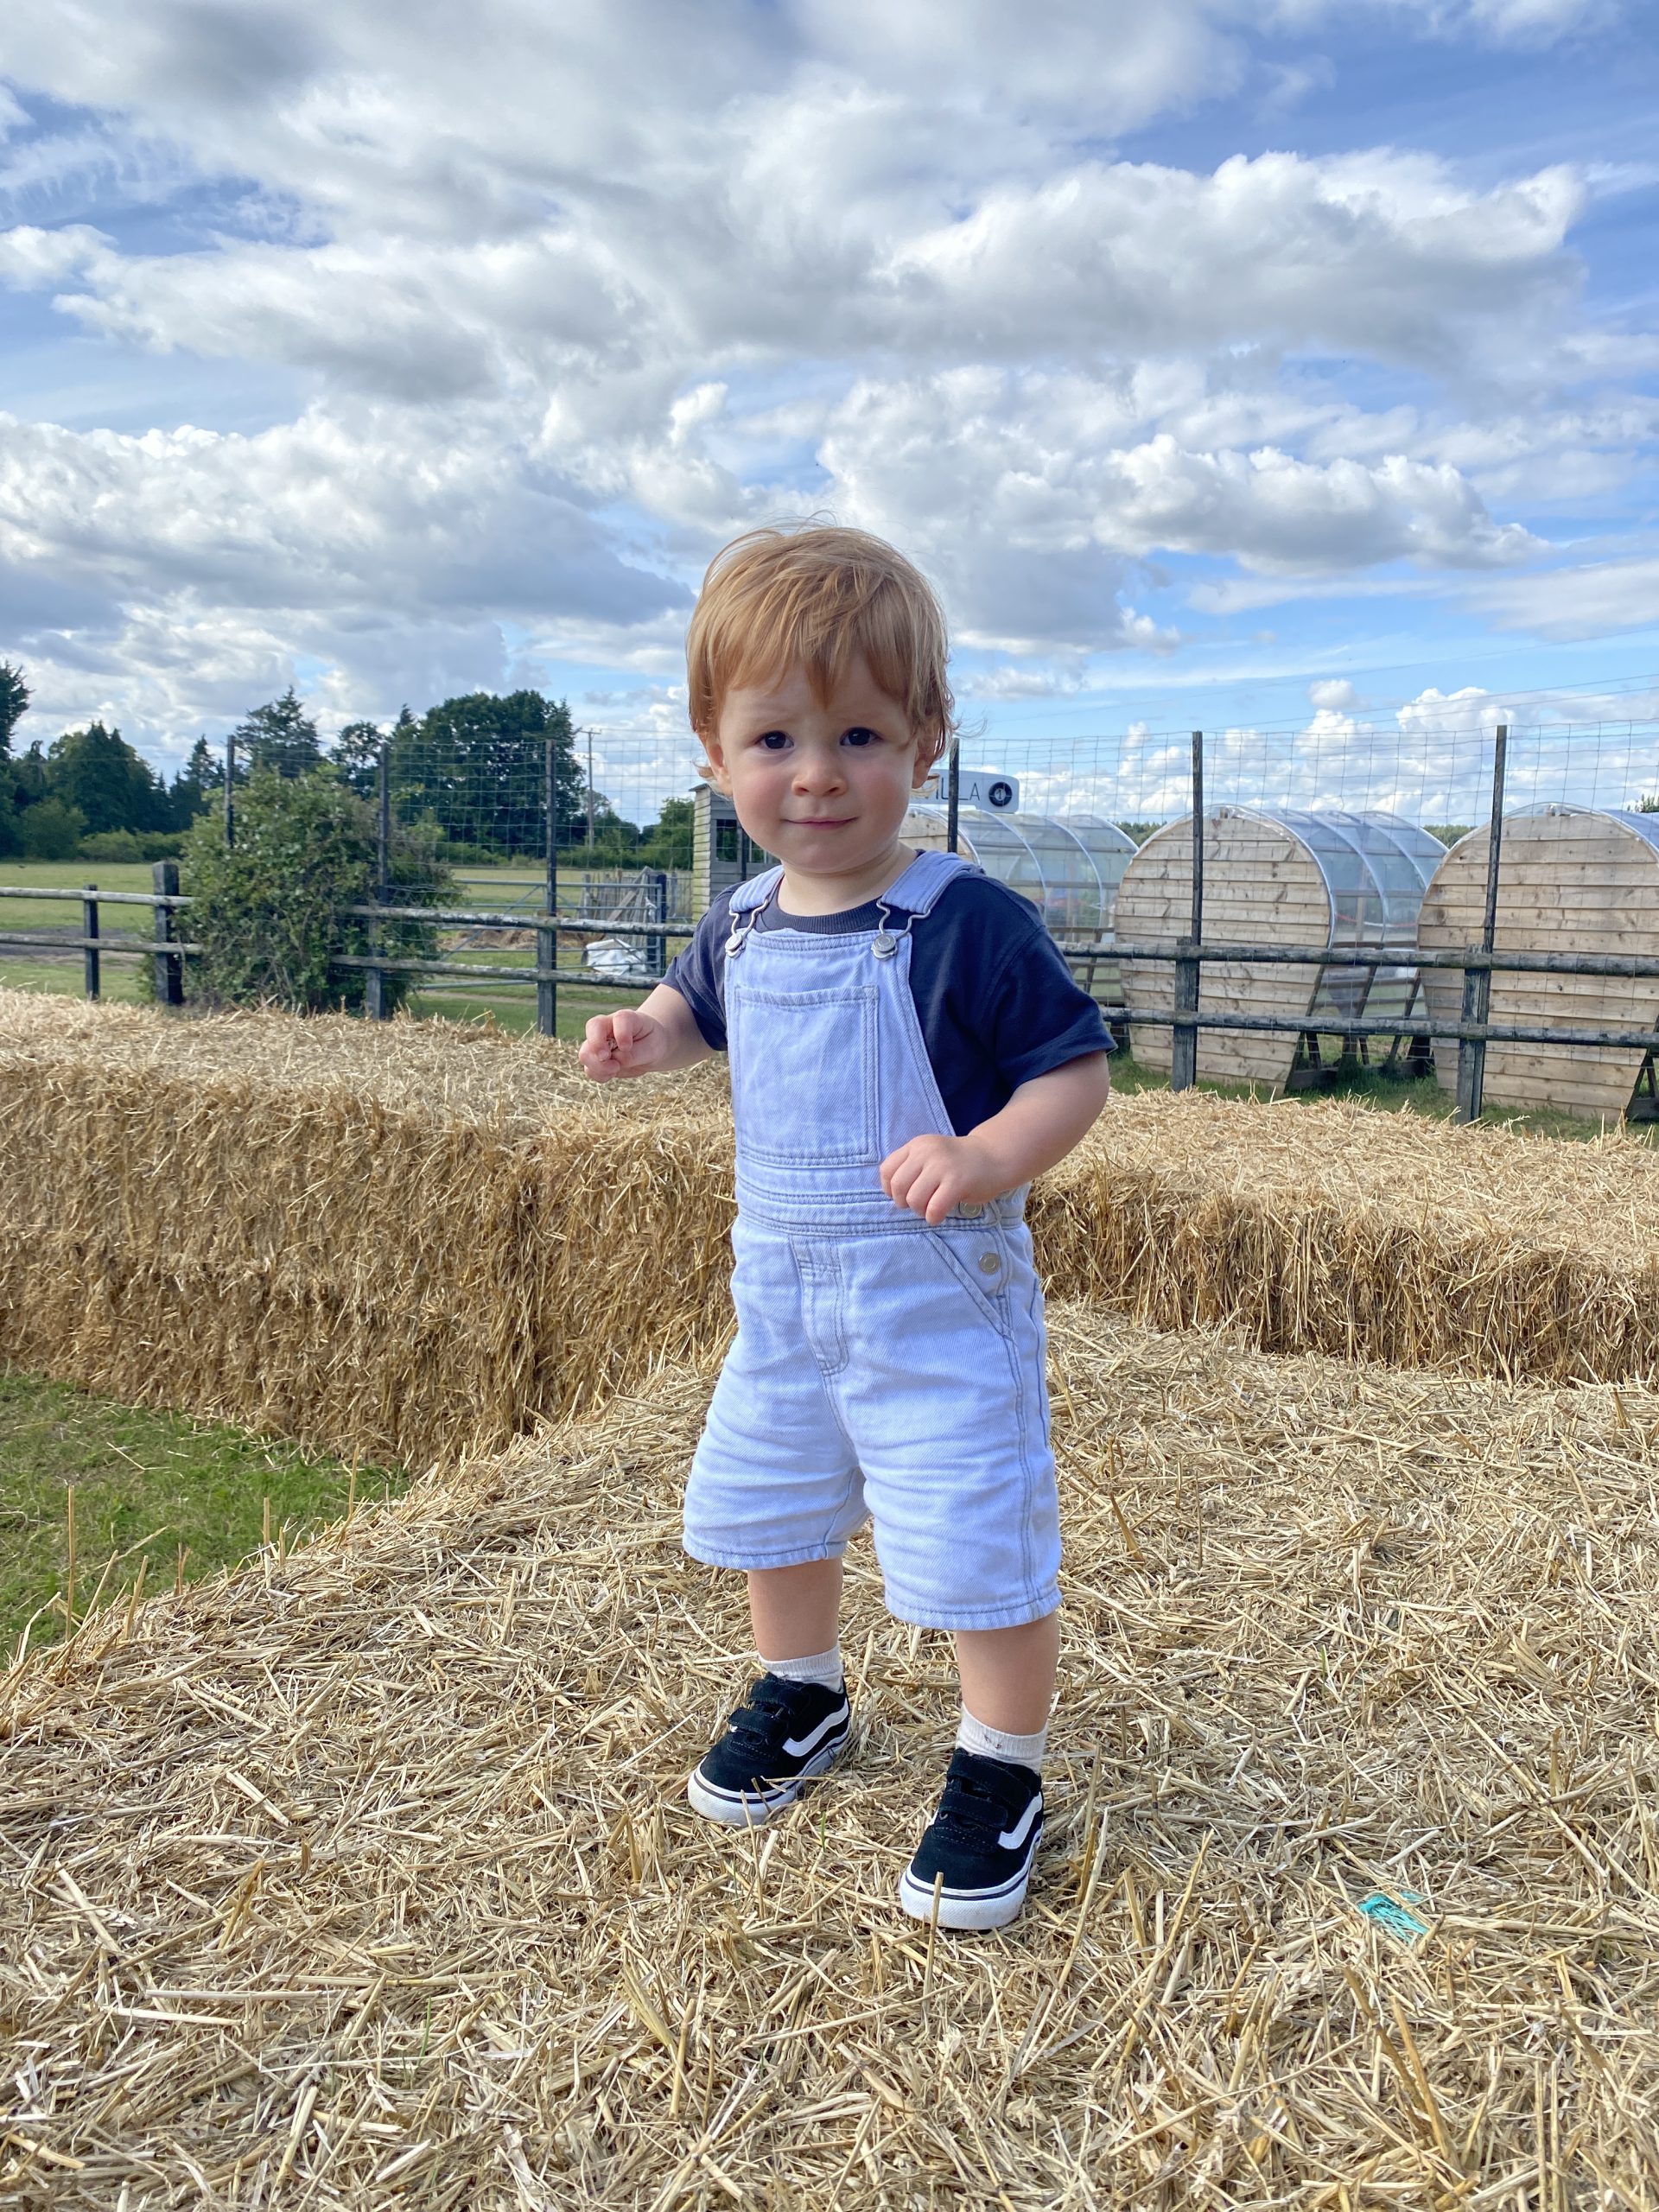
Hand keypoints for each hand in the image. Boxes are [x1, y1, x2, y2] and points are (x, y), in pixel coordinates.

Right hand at [579, 1007, 667, 1081]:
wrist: (649, 1048)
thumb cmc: (652, 1042)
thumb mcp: (652, 1048)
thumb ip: (636, 1053)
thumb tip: (616, 1061)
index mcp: (626, 1018)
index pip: (619, 1019)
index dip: (621, 1033)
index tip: (627, 1047)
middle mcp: (608, 1026)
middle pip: (592, 1028)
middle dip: (597, 1047)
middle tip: (612, 1062)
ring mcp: (599, 1041)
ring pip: (586, 1052)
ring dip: (598, 1066)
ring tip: (615, 1070)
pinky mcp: (596, 1058)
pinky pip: (589, 1068)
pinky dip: (598, 1075)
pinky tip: (611, 1074)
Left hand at [879, 1132, 1004, 1224]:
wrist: (995, 1157)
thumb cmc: (959, 1162)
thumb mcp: (931, 1155)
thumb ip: (911, 1167)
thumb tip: (891, 1193)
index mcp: (917, 1145)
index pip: (886, 1170)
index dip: (889, 1189)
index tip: (903, 1195)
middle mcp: (927, 1152)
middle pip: (898, 1187)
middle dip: (904, 1202)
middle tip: (919, 1204)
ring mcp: (942, 1166)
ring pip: (914, 1200)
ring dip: (920, 1211)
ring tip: (931, 1208)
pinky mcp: (957, 1182)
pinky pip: (933, 1209)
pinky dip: (933, 1217)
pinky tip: (940, 1215)